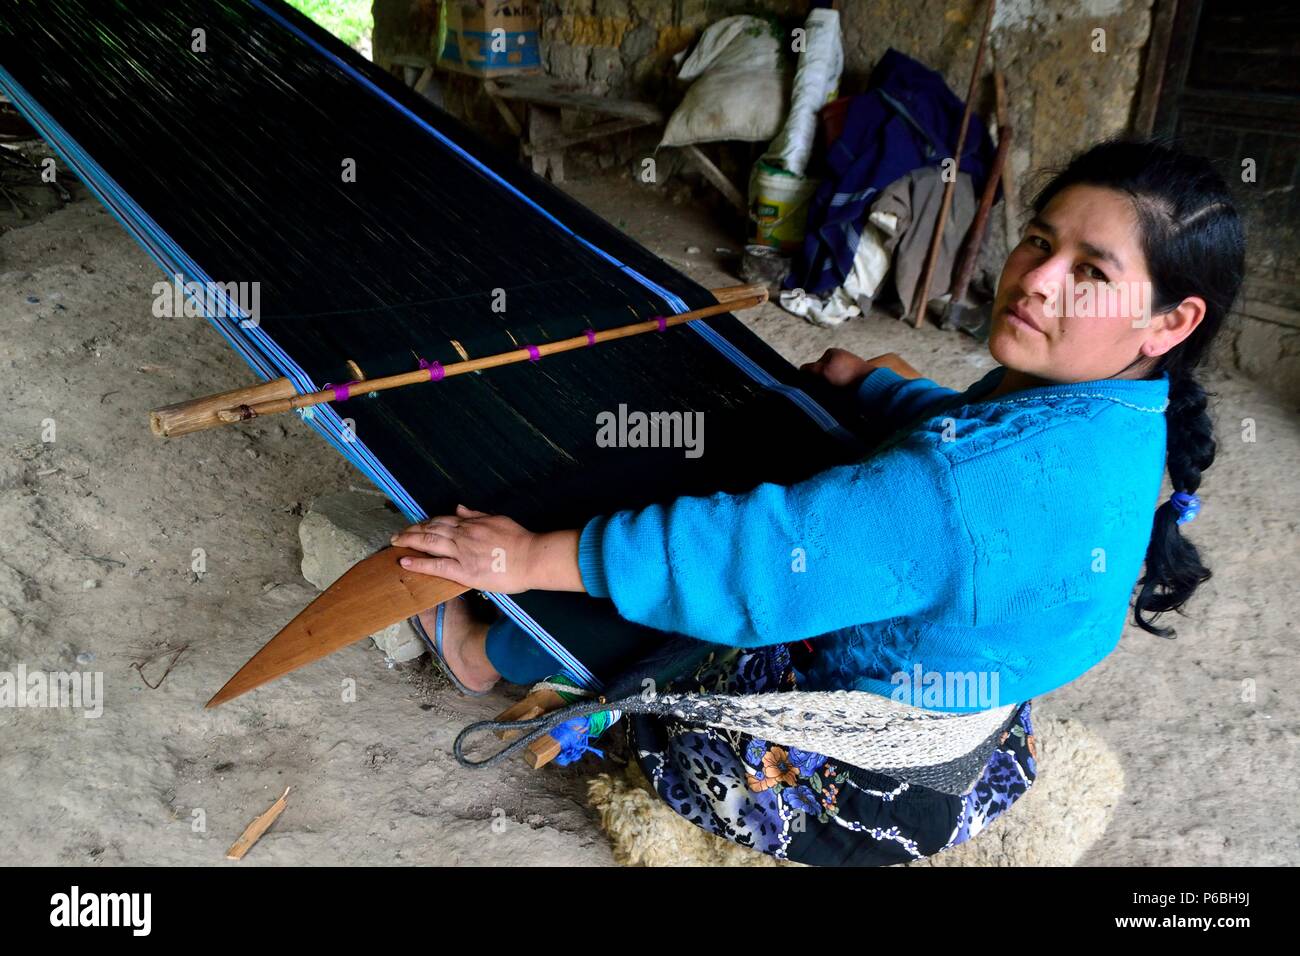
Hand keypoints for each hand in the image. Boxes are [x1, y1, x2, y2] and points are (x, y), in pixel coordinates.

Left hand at [389, 505, 584, 593]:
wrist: (531, 557)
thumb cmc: (520, 540)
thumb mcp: (498, 519)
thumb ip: (477, 514)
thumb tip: (460, 507)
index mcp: (471, 523)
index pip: (442, 520)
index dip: (426, 522)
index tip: (416, 525)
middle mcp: (462, 534)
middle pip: (431, 529)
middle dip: (411, 531)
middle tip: (397, 534)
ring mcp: (461, 552)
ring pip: (429, 543)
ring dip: (409, 541)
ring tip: (395, 542)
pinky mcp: (464, 570)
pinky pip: (436, 565)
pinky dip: (419, 562)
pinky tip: (404, 561)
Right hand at [800, 348, 878, 387]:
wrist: (867, 383)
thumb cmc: (846, 374)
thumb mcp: (822, 370)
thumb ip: (809, 369)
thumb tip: (801, 369)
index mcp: (831, 352)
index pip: (814, 365)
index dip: (813, 375)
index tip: (817, 382)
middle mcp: (840, 357)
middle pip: (823, 372)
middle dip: (823, 381)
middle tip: (827, 387)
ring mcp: (848, 366)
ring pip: (832, 379)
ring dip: (832, 386)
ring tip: (837, 390)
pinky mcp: (854, 376)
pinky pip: (842, 383)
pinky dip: (841, 388)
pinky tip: (844, 391)